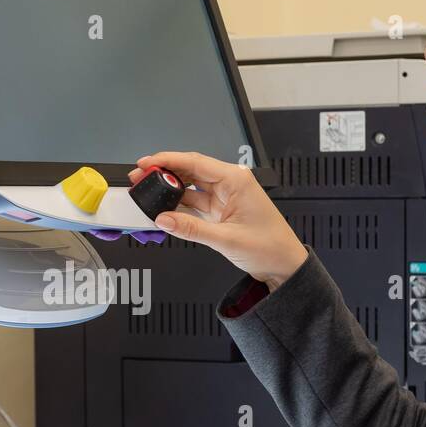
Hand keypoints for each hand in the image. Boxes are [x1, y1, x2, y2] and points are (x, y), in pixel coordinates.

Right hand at [130, 151, 308, 289]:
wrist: (284, 265)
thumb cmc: (270, 248)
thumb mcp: (226, 239)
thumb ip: (191, 228)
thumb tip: (163, 219)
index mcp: (236, 180)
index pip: (195, 162)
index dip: (167, 160)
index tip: (146, 163)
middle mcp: (230, 184)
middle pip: (189, 170)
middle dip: (163, 173)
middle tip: (140, 178)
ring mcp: (224, 196)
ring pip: (190, 186)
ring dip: (169, 189)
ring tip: (148, 192)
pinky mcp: (221, 210)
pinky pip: (194, 201)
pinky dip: (178, 205)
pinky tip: (164, 208)